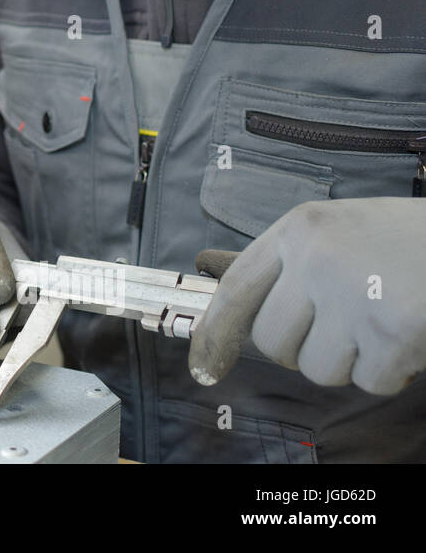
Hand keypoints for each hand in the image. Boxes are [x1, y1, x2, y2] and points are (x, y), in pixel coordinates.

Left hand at [189, 197, 425, 394]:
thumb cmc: (410, 241)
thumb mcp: (343, 230)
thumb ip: (294, 265)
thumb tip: (242, 320)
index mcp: (300, 229)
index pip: (237, 287)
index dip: (215, 332)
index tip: (204, 364)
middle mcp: (317, 258)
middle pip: (273, 342)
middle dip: (306, 349)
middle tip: (344, 328)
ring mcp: (353, 295)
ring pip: (317, 368)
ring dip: (351, 361)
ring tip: (382, 322)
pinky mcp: (392, 332)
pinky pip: (368, 380)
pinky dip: (391, 370)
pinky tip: (409, 335)